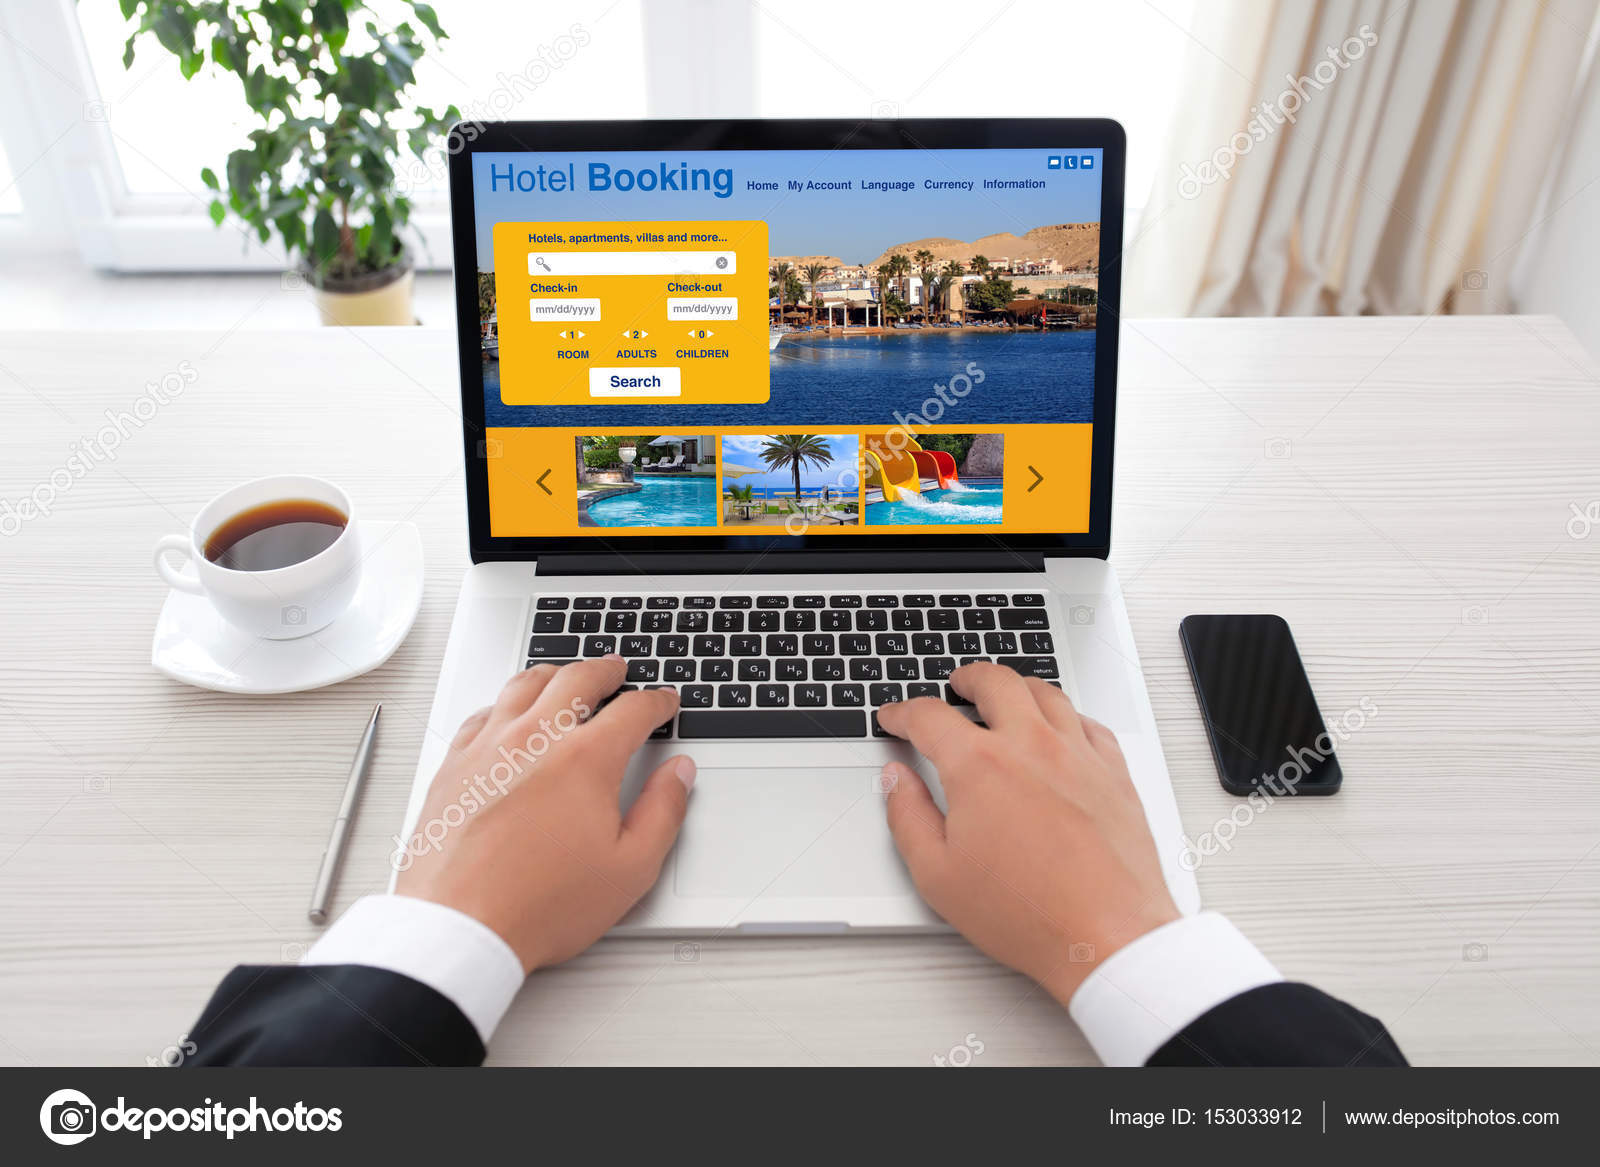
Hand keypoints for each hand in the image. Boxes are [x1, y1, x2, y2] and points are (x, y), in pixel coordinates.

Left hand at [394, 657, 693, 973]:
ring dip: (554, 673)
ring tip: (565, 674)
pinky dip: (504, 703)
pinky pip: (481, 714)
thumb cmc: (540, 905)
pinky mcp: (454, 766)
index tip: (664, 703)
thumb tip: (679, 774)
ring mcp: (489, 747)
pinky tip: (506, 711)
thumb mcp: (630, 869)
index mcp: (585, 759)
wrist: (460, 926)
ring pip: (524, 685)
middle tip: (617, 669)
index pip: (632, 710)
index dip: (656, 702)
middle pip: (577, 680)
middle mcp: (535, 739)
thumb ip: (663, 812)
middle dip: (605, 670)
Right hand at [875, 662, 1178, 1003]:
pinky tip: (1061, 727)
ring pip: (1045, 692)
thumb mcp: (938, 875)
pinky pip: (1089, 723)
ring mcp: (1077, 754)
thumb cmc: (1028, 913)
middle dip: (966, 677)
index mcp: (979, 766)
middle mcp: (1030, 746)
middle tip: (955, 685)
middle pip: (994, 682)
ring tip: (1005, 694)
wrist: (1107, 934)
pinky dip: (1066, 715)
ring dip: (1017, 686)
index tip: (895, 718)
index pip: (929, 717)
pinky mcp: (1113, 772)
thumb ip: (908, 817)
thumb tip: (895, 780)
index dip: (902, 713)